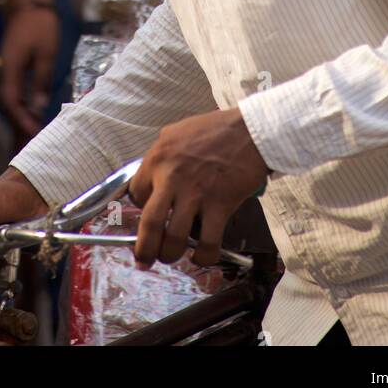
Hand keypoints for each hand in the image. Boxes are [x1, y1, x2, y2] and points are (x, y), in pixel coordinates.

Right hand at [0, 5, 59, 136]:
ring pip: (11, 91)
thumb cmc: (41, 26)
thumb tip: (38, 106)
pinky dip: (23, 94)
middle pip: (9, 98)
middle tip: (36, 130)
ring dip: (22, 106)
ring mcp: (7, 61)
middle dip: (21, 116)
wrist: (32, 0)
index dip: (22, 118)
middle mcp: (4, 67)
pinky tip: (34, 99)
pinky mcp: (12, 57)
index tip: (34, 132)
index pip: (12, 101)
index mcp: (10, 68)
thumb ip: (41, 81)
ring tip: (36, 120)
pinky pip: (14, 82)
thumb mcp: (47, 55)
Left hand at [129, 107, 268, 268]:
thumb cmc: (216, 129)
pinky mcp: (219, 205)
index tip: (149, 214)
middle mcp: (172, 178)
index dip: (140, 208)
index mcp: (158, 158)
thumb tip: (154, 174)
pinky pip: (207, 242)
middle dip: (144, 249)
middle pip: (149, 224)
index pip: (136, 193)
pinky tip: (201, 256)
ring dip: (170, 255)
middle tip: (144, 258)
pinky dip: (203, 256)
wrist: (251, 130)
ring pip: (174, 239)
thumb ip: (162, 154)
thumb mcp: (177, 132)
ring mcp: (196, 194)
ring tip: (171, 256)